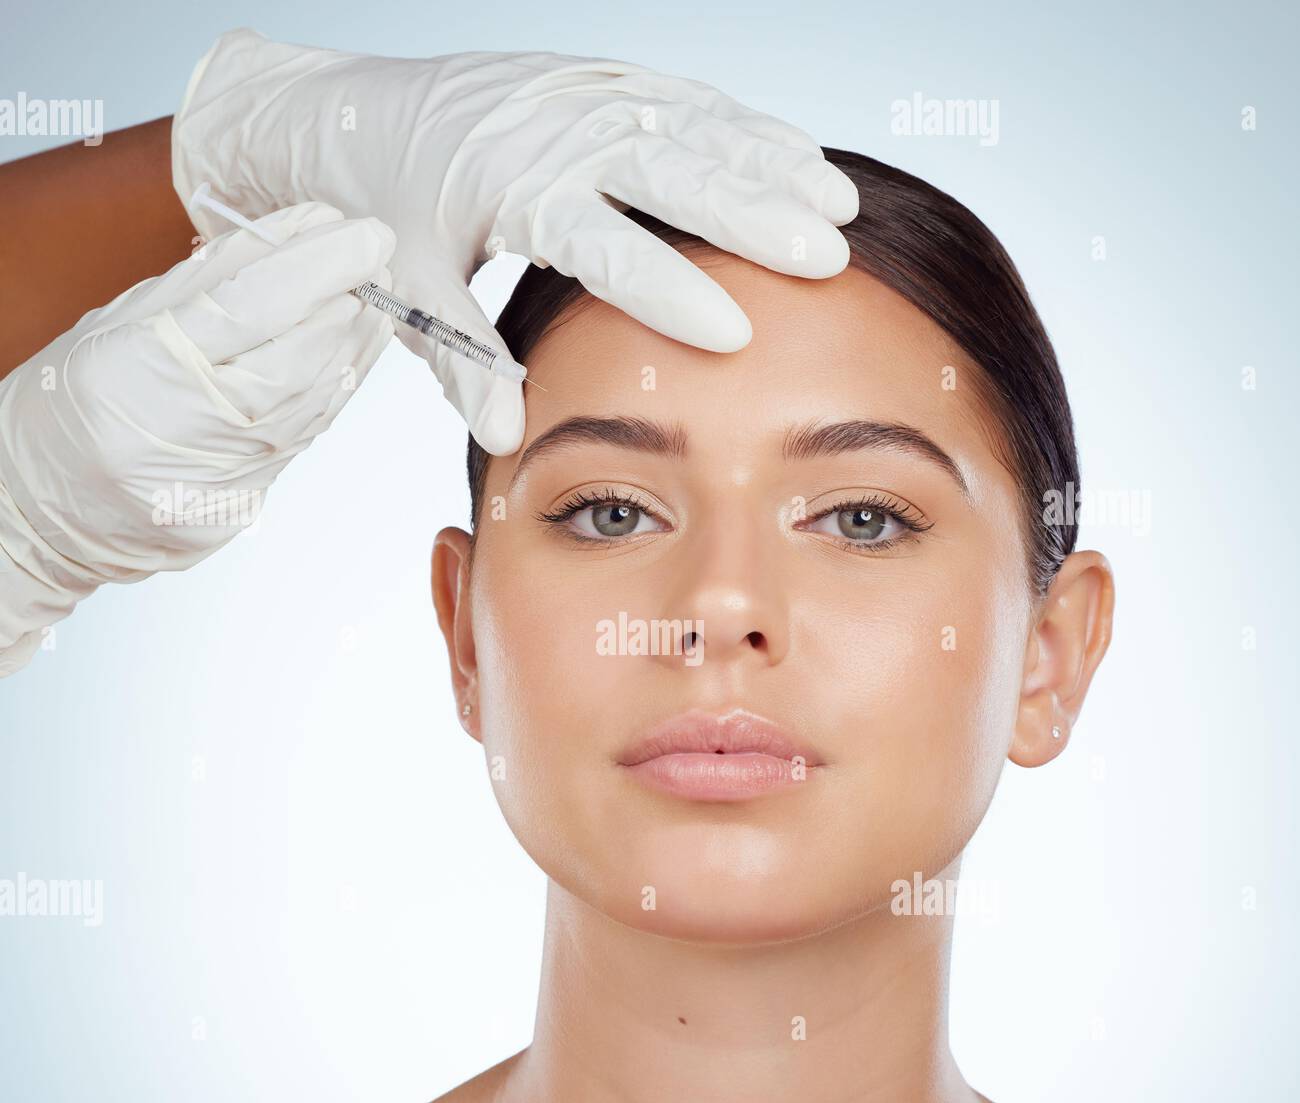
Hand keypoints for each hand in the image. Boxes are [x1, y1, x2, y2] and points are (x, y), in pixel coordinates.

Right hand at [0, 202, 393, 674]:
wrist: (39, 510)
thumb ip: (212, 280)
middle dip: (347, 303)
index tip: (364, 236)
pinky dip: (331, 392)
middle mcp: (178, 430)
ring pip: (309, 402)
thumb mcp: (122, 322)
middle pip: (294, 359)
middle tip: (377, 261)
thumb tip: (299, 233)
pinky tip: (349, 358)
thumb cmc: (70, 406)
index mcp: (136, 369)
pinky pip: (300, 439)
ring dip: (353, 347)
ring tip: (374, 302)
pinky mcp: (237, 508)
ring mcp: (213, 479)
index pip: (250, 307)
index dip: (319, 268)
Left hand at [171, 29, 859, 455]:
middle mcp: (559, 132)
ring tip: (836, 209)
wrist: (355, 109)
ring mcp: (587, 96)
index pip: (603, 245)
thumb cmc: (385, 207)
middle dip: (754, 217)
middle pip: (673, 174)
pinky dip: (749, 130)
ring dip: (771, 167)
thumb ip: (462, 360)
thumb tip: (505, 434)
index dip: (669, 289)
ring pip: (696, 128)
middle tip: (824, 257)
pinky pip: (689, 101)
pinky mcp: (602, 81)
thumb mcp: (409, 288)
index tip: (733, 332)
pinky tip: (800, 160)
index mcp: (511, 189)